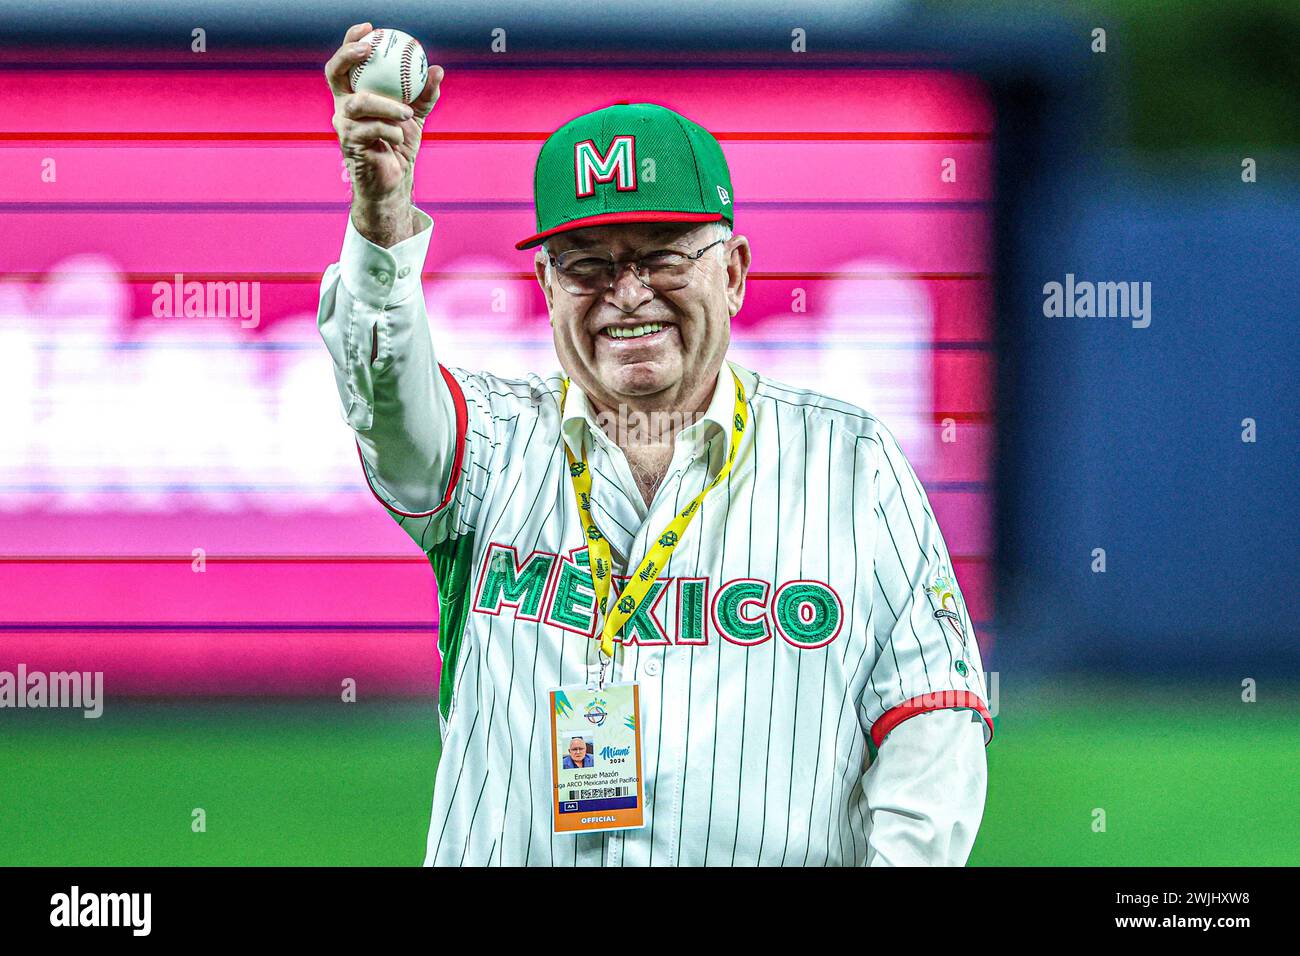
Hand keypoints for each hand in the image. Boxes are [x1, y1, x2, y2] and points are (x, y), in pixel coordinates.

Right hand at [325, 22, 444, 243]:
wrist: (395, 181)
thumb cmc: (400, 146)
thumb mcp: (415, 117)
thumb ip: (424, 94)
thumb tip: (437, 69)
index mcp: (354, 95)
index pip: (345, 63)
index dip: (351, 42)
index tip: (369, 28)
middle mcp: (343, 107)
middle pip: (334, 73)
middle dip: (348, 55)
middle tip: (370, 50)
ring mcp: (344, 126)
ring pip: (359, 103)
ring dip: (386, 105)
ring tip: (407, 113)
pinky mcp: (350, 145)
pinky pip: (373, 129)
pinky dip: (391, 131)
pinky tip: (400, 137)